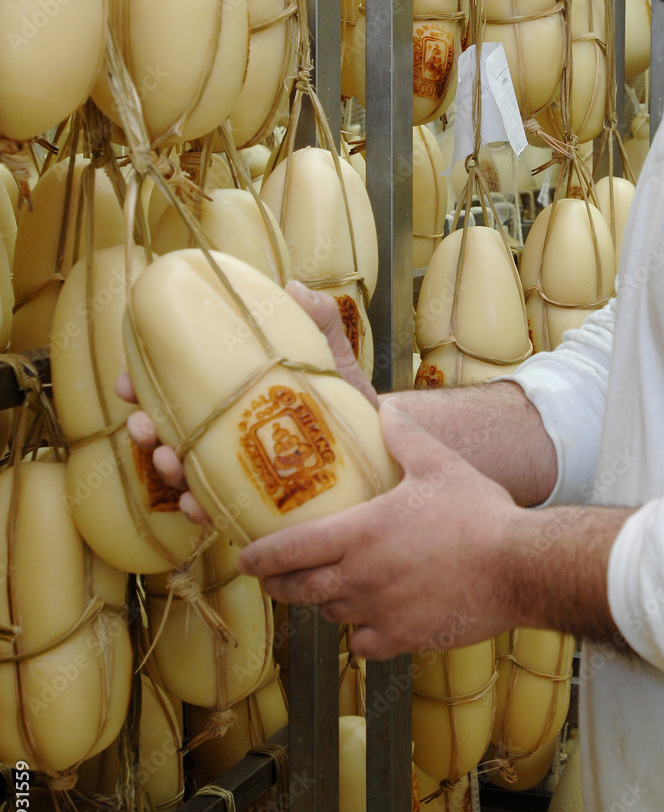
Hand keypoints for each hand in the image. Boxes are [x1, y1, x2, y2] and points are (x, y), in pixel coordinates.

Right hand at [116, 280, 377, 523]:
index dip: (141, 386)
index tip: (125, 385)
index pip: (174, 391)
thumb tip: (295, 288)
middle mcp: (226, 433)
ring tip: (170, 462)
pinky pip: (219, 512)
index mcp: (229, 395)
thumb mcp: (329, 354)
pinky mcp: (256, 503)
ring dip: (167, 470)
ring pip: (185, 474)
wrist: (379, 444)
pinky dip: (201, 510)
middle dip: (146, 431)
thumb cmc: (344, 398)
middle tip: (143, 427)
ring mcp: (237, 469)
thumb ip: (315, 319)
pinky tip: (197, 506)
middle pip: (169, 433)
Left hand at [237, 401, 521, 658]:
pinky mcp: (403, 638)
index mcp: (360, 534)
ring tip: (327, 591)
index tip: (246, 559)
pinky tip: (369, 620)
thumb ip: (404, 438)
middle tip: (274, 578)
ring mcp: (380, 612)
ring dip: (323, 603)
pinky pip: (363, 643)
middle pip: (299, 589)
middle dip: (280, 584)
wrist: (518, 567)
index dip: (260, 557)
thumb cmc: (478, 514)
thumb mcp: (438, 464)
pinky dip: (359, 633)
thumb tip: (386, 409)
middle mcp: (360, 577)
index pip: (288, 550)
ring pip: (331, 614)